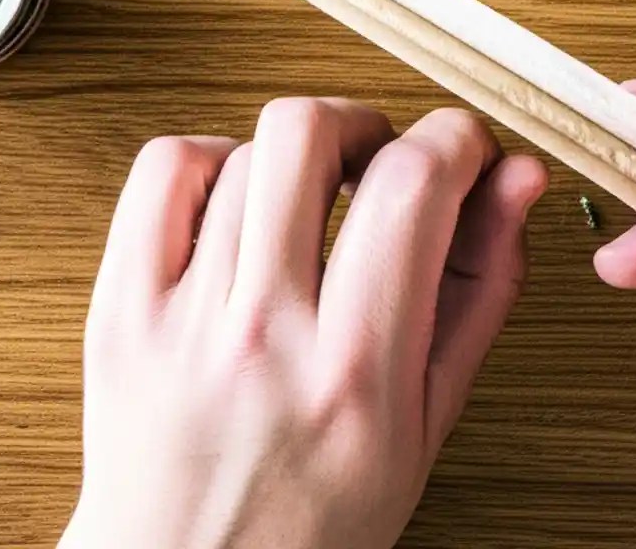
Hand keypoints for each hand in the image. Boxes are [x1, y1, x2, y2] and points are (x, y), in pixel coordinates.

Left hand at [60, 99, 547, 548]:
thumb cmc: (314, 516)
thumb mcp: (430, 418)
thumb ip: (481, 289)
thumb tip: (514, 184)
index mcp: (357, 368)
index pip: (414, 185)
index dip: (454, 140)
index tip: (459, 152)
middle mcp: (264, 332)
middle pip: (312, 135)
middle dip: (367, 126)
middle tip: (379, 167)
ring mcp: (181, 316)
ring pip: (244, 149)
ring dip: (298, 157)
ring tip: (309, 210)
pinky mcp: (121, 307)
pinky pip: (163, 172)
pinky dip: (213, 160)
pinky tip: (239, 207)